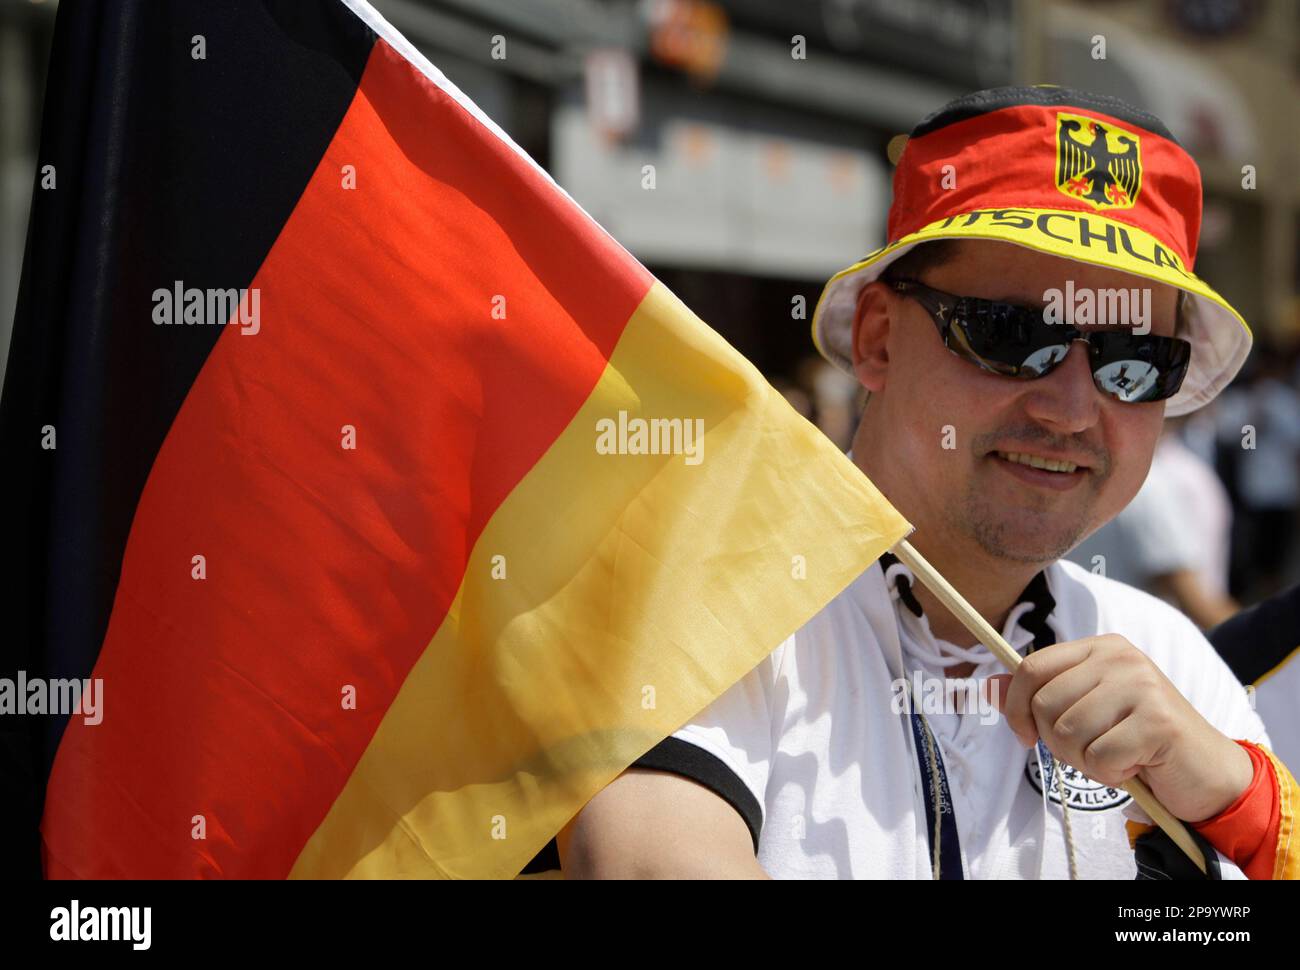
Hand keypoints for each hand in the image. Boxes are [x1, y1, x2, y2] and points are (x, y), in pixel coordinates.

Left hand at [989, 635, 1253, 822]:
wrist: (1205, 769)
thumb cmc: (1136, 739)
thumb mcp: (1084, 710)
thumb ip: (1038, 696)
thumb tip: (985, 687)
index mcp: (1100, 648)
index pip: (1031, 668)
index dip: (1016, 707)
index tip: (1024, 735)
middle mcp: (1121, 658)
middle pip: (1045, 704)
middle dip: (1056, 741)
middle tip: (1088, 749)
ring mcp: (1143, 686)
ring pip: (1068, 732)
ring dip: (1084, 760)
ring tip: (1114, 754)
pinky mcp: (1159, 722)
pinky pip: (1099, 757)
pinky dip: (1109, 773)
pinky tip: (1134, 764)